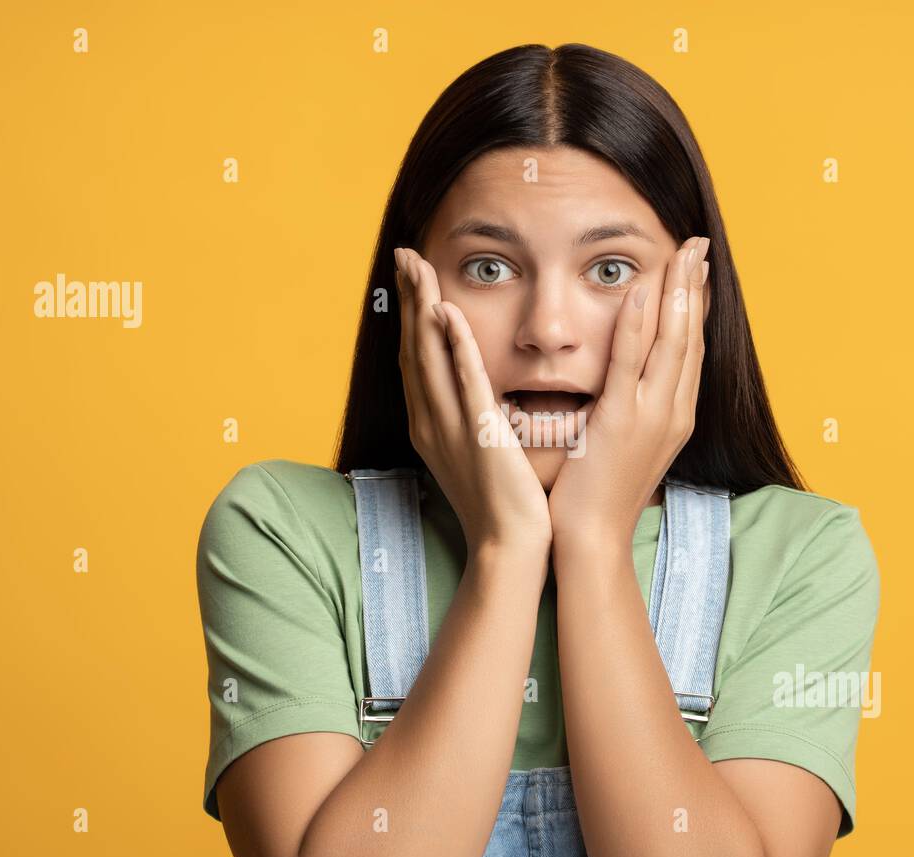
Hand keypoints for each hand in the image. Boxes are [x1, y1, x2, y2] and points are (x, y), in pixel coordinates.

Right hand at [394, 247, 552, 555]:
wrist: (508, 545)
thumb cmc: (502, 503)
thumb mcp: (479, 451)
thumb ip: (473, 416)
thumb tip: (477, 392)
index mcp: (431, 424)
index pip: (416, 358)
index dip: (411, 313)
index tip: (411, 276)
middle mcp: (431, 421)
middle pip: (413, 347)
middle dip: (409, 297)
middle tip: (405, 252)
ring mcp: (452, 428)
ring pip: (430, 356)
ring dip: (422, 307)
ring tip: (418, 266)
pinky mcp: (480, 434)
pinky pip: (465, 383)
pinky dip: (455, 346)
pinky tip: (448, 314)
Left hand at [547, 236, 709, 548]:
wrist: (593, 538)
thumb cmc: (598, 493)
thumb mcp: (623, 442)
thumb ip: (629, 407)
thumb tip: (624, 382)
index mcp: (675, 415)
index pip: (690, 348)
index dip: (695, 304)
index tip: (697, 268)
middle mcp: (674, 411)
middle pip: (690, 336)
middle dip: (695, 286)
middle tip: (698, 244)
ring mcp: (653, 415)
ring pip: (671, 342)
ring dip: (677, 292)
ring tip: (681, 252)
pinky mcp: (623, 420)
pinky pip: (632, 362)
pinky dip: (638, 322)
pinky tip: (640, 289)